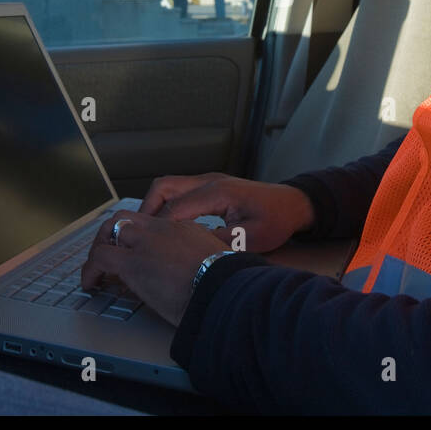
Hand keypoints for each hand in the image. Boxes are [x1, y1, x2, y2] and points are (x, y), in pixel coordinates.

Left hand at [80, 211, 228, 326]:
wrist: (224, 289)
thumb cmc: (226, 284)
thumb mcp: (218, 263)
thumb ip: (204, 261)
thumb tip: (200, 274)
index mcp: (185, 229)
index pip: (152, 224)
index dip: (138, 238)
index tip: (135, 253)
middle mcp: (163, 230)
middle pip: (127, 218)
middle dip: (112, 234)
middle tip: (106, 252)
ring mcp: (146, 243)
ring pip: (110, 230)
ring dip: (99, 249)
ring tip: (95, 268)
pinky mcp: (133, 263)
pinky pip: (100, 258)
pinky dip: (90, 270)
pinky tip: (90, 284)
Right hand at [140, 172, 315, 253]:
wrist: (293, 204)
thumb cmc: (276, 220)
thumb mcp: (250, 239)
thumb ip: (218, 242)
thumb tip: (188, 249)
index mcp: (217, 192)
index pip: (174, 208)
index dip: (157, 228)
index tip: (145, 246)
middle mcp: (209, 181)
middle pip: (163, 187)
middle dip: (146, 210)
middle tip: (137, 235)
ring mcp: (208, 180)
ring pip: (168, 186)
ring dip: (154, 206)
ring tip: (148, 232)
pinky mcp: (210, 185)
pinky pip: (179, 190)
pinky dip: (166, 205)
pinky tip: (166, 226)